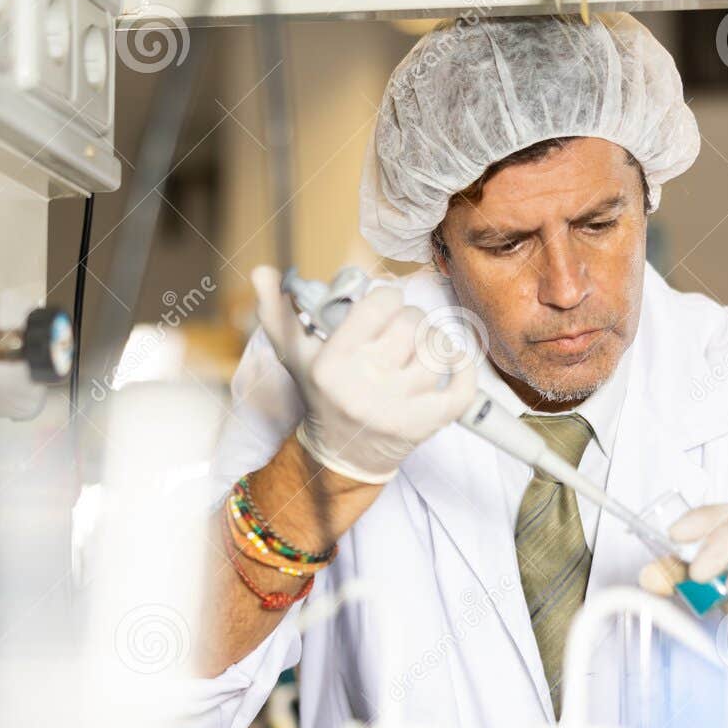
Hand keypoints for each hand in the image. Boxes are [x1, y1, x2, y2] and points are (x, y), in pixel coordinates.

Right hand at [251, 265, 476, 484]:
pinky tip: (456, 361)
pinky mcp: (425, 426)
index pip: (381, 303)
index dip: (386, 298)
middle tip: (398, 332)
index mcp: (334, 363)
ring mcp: (398, 408)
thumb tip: (261, 272)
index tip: (382, 308)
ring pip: (438, 351)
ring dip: (433, 343)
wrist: (340, 455)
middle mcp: (366, 385)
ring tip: (418, 348)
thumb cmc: (320, 395)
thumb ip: (276, 311)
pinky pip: (462, 390)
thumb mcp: (294, 354)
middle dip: (408, 320)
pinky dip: (465, 370)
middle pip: (413, 323)